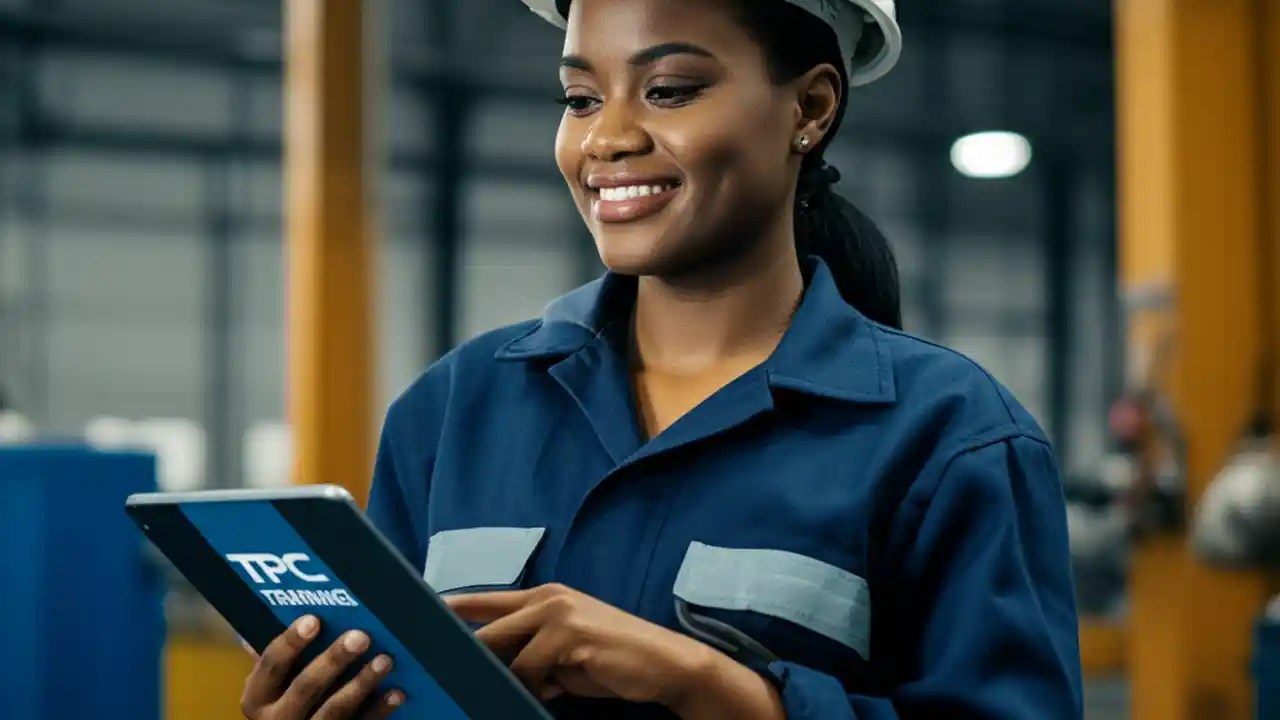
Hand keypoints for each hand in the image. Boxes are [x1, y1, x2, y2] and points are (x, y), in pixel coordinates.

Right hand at [239, 615, 405, 718]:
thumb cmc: (286, 699)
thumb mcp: (273, 684)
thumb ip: (277, 658)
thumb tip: (281, 615)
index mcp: (257, 698)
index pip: (271, 666)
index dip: (291, 642)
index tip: (314, 619)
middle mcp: (278, 719)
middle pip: (305, 687)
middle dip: (333, 660)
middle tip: (360, 636)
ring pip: (334, 711)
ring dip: (362, 684)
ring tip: (384, 660)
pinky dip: (379, 710)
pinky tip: (396, 692)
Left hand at [446, 583, 780, 717]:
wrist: (664, 664)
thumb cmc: (613, 661)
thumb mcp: (565, 655)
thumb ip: (531, 654)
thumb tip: (495, 672)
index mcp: (544, 596)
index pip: (485, 600)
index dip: (451, 608)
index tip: (419, 619)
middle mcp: (548, 599)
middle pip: (487, 627)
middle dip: (466, 653)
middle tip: (442, 671)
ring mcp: (558, 615)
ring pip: (504, 650)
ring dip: (500, 677)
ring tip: (500, 691)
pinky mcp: (569, 638)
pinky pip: (529, 669)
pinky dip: (527, 687)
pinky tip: (542, 694)